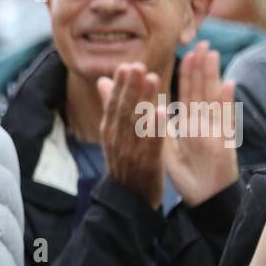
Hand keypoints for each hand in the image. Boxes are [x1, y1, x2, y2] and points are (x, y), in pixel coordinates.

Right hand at [98, 62, 164, 208]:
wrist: (127, 200)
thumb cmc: (124, 163)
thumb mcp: (113, 135)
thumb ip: (110, 107)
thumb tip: (103, 81)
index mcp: (110, 132)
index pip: (113, 105)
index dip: (119, 86)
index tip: (126, 66)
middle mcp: (118, 140)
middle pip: (124, 110)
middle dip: (131, 87)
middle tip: (138, 66)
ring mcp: (131, 152)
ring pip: (137, 123)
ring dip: (144, 100)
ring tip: (152, 79)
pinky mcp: (147, 163)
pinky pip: (151, 142)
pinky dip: (155, 127)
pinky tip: (162, 111)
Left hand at [163, 41, 239, 206]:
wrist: (205, 197)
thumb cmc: (189, 172)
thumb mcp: (169, 147)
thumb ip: (159, 126)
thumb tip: (148, 106)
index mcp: (193, 123)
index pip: (189, 94)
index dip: (188, 74)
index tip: (188, 52)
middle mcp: (205, 124)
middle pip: (203, 91)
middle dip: (201, 68)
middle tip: (202, 43)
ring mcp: (216, 132)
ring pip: (214, 99)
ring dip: (213, 76)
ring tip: (211, 54)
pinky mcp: (224, 143)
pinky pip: (225, 121)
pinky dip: (227, 103)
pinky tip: (229, 84)